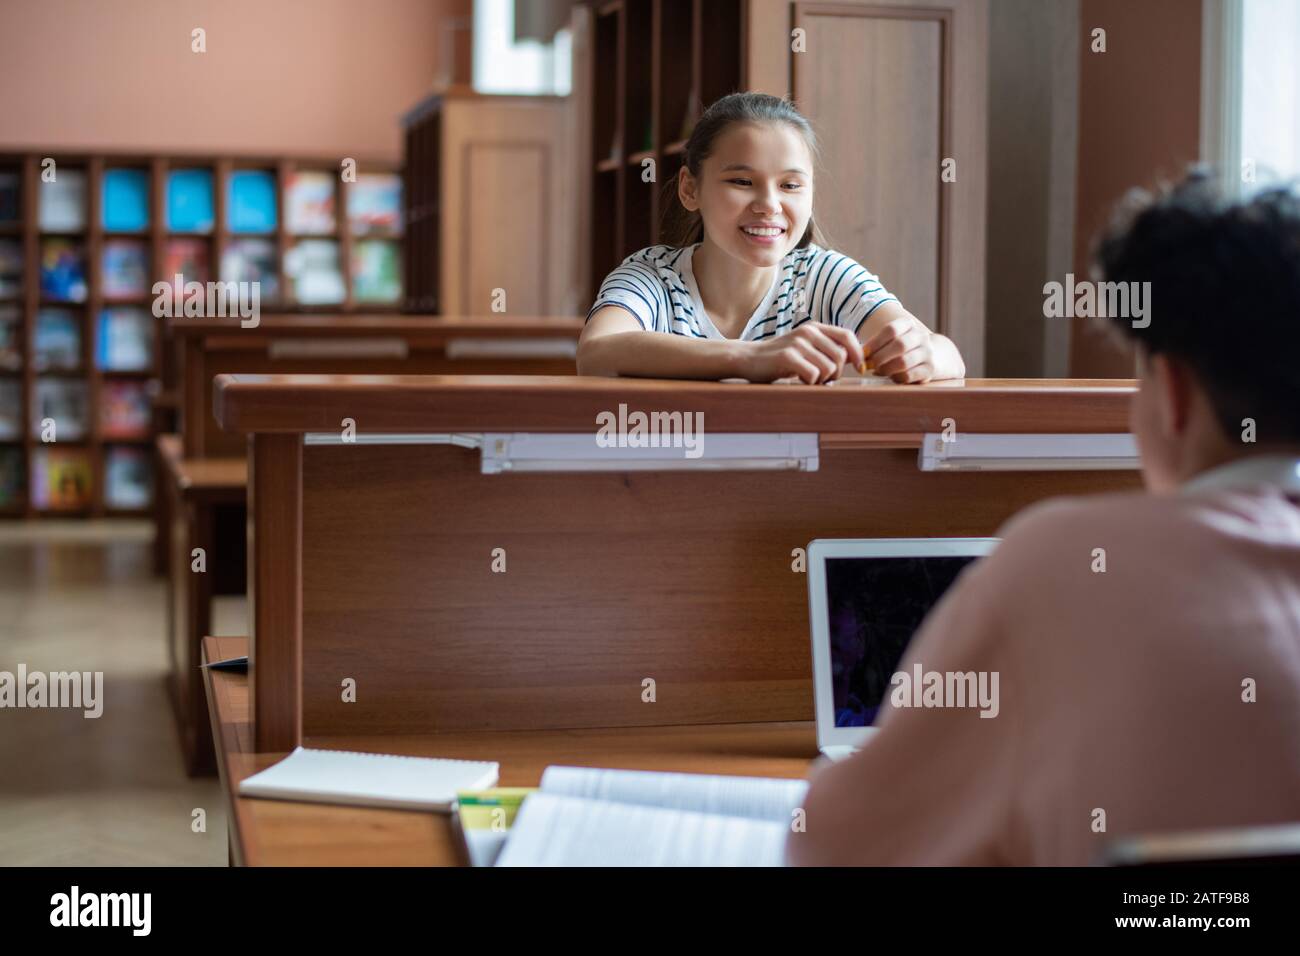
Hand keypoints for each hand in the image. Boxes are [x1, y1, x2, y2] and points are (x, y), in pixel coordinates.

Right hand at [742, 322, 866, 383]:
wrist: (748, 358)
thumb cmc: (780, 357)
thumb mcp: (806, 347)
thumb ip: (827, 349)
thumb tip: (856, 359)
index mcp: (815, 327)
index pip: (847, 336)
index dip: (858, 353)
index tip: (859, 368)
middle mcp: (808, 331)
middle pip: (840, 356)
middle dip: (836, 373)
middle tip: (822, 378)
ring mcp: (798, 343)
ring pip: (828, 367)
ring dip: (821, 379)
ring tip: (808, 378)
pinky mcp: (787, 356)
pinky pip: (813, 375)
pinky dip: (809, 382)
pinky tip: (798, 379)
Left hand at [862, 313, 937, 382]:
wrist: (932, 357)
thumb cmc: (900, 350)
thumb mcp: (890, 341)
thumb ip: (874, 346)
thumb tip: (853, 355)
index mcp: (908, 325)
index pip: (891, 330)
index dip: (874, 342)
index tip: (862, 353)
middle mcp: (920, 337)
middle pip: (899, 344)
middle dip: (879, 357)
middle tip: (867, 366)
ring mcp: (927, 353)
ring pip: (904, 361)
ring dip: (886, 368)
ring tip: (879, 371)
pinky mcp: (929, 370)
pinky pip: (909, 375)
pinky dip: (896, 378)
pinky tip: (891, 377)